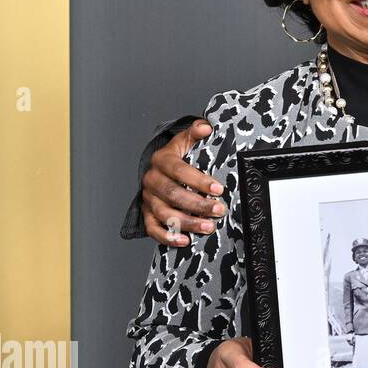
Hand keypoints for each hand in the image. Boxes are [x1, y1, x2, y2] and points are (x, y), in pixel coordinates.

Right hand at [142, 120, 223, 245]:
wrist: (162, 170)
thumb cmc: (180, 156)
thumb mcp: (186, 142)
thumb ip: (196, 132)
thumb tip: (206, 126)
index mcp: (162, 160)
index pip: (179, 170)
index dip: (199, 181)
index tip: (219, 190)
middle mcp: (152, 180)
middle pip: (173, 195)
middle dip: (197, 204)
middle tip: (219, 210)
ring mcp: (149, 199)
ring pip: (165, 214)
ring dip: (188, 222)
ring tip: (209, 227)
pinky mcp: (148, 214)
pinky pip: (153, 229)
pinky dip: (167, 237)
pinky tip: (185, 241)